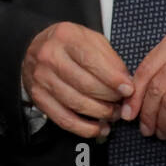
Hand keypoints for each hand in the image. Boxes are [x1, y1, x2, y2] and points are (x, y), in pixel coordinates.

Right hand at [22, 21, 132, 138]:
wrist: (37, 50)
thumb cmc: (69, 46)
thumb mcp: (91, 40)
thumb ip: (111, 60)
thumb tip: (126, 85)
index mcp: (65, 36)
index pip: (92, 61)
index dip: (113, 79)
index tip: (128, 90)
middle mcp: (49, 56)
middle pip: (86, 85)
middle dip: (110, 98)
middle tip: (122, 102)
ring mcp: (41, 78)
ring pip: (77, 104)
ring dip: (101, 113)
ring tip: (113, 113)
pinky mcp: (38, 97)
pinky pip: (64, 119)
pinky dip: (85, 128)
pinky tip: (99, 128)